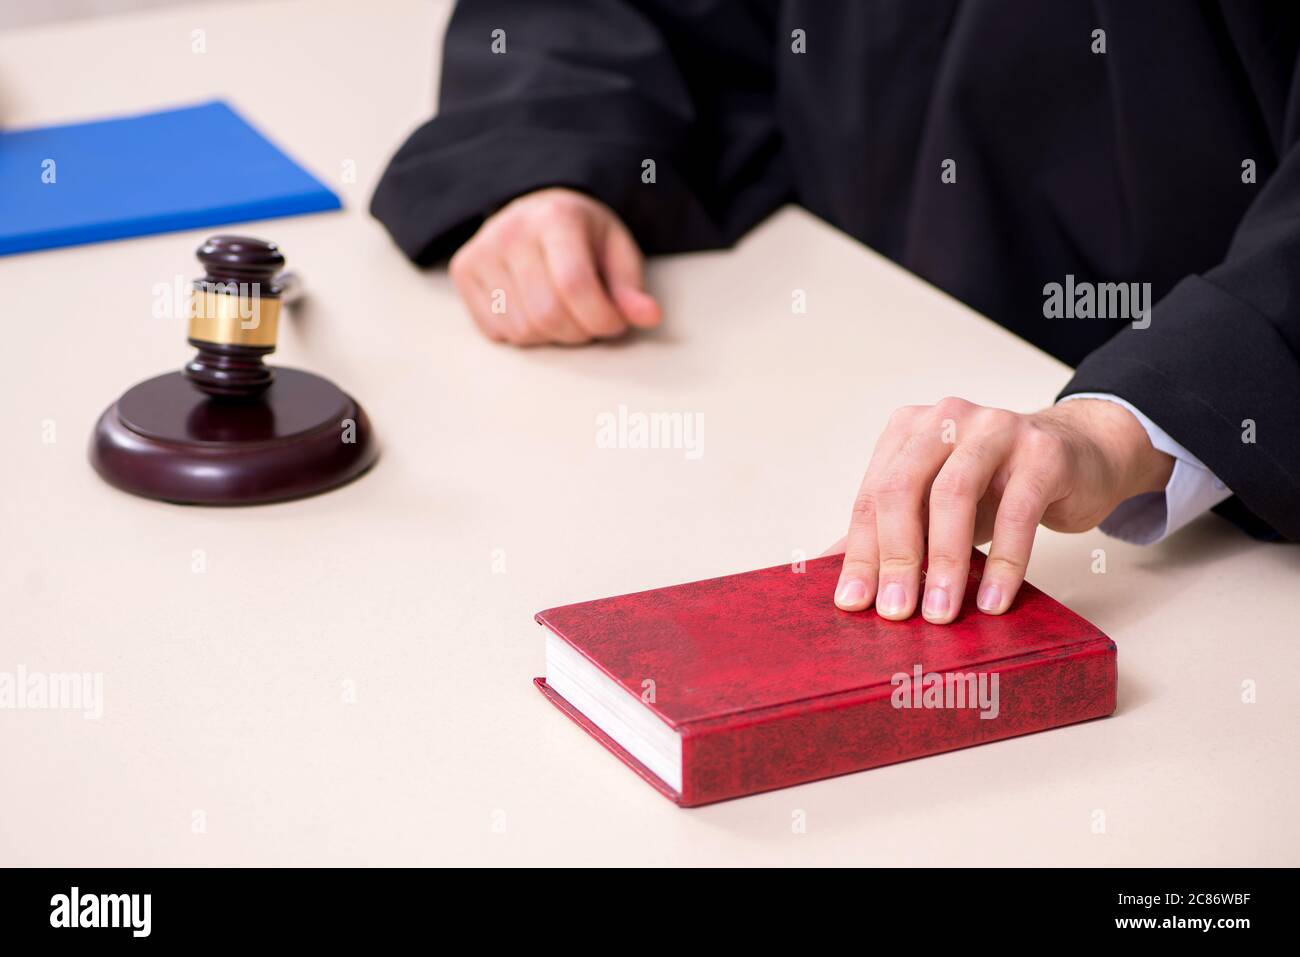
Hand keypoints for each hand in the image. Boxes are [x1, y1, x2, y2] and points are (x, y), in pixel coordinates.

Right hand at [449, 188, 661, 345]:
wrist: (533, 209)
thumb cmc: (582, 235)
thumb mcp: (615, 251)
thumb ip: (630, 287)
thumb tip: (649, 317)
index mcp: (555, 218)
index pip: (575, 285)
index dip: (601, 318)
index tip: (614, 323)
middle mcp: (510, 231)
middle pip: (547, 314)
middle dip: (579, 332)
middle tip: (590, 320)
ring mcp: (481, 252)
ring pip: (523, 330)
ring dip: (552, 336)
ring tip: (562, 311)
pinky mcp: (463, 273)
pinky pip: (498, 332)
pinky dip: (524, 335)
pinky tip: (533, 309)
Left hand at [833, 397, 1173, 622]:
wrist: (1080, 457)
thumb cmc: (996, 485)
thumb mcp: (935, 505)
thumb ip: (888, 532)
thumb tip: (833, 577)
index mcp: (908, 429)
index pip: (872, 496)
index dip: (860, 552)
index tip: (854, 603)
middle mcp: (946, 418)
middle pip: (904, 490)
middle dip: (895, 557)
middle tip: (895, 613)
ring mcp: (996, 429)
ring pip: (955, 495)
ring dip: (944, 561)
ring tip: (940, 612)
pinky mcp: (1043, 453)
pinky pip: (1017, 511)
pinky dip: (1003, 561)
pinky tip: (993, 600)